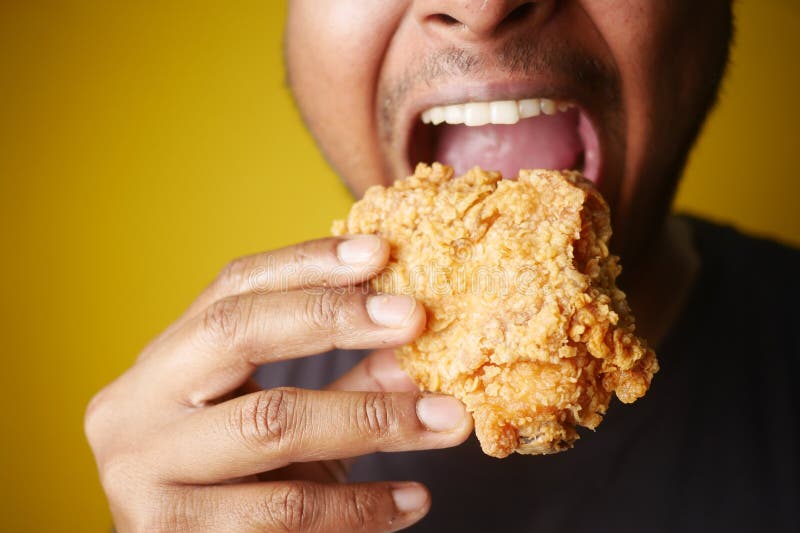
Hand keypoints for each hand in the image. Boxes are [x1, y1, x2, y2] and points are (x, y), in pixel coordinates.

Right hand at [85, 235, 472, 531]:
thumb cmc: (232, 484)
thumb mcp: (281, 426)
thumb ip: (344, 387)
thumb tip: (416, 353)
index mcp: (161, 363)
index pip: (233, 288)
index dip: (307, 263)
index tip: (379, 252)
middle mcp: (137, 406)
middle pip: (236, 331)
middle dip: (332, 317)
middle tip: (415, 316)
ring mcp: (144, 472)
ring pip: (270, 422)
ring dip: (371, 417)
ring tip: (446, 419)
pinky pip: (284, 510)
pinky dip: (358, 505)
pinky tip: (410, 499)